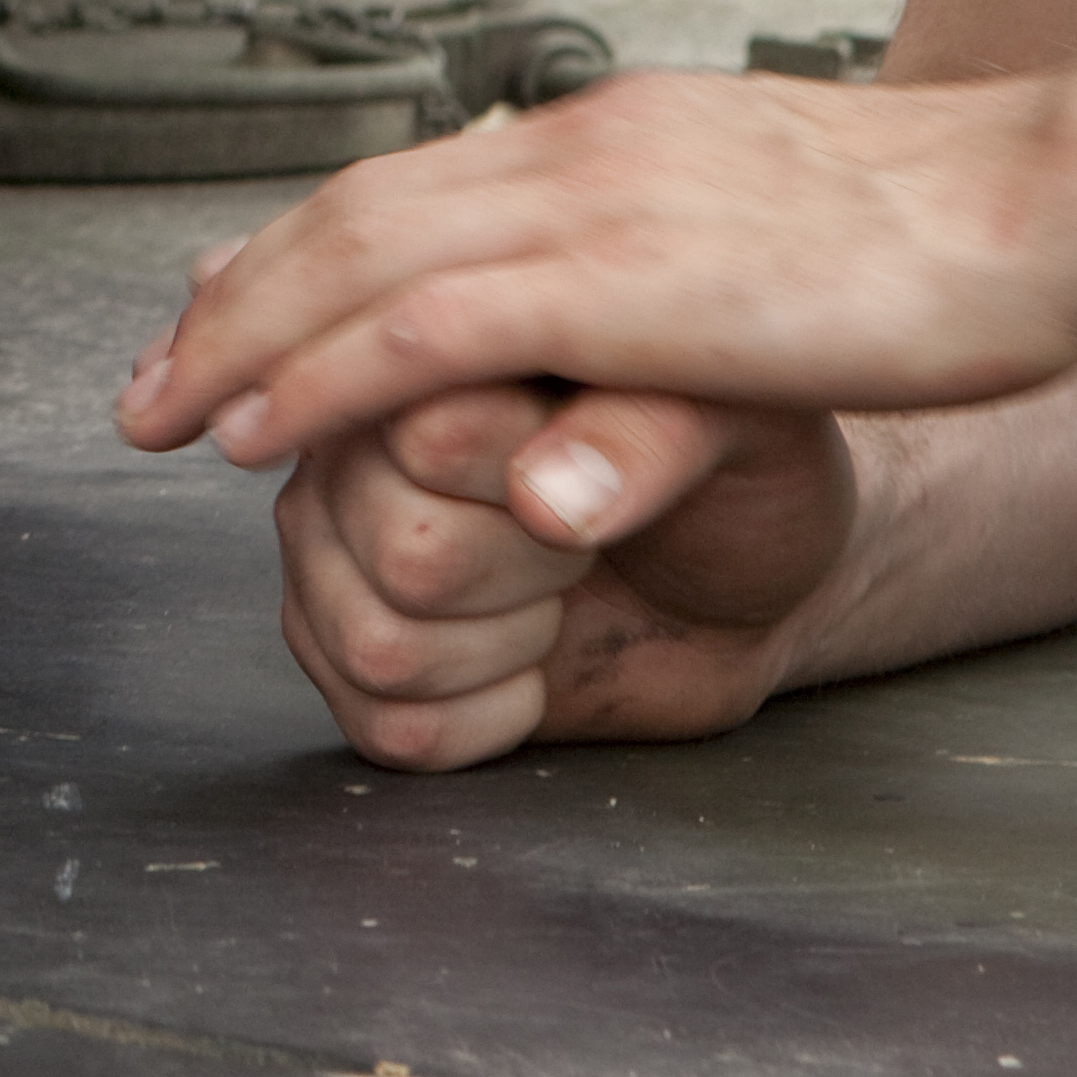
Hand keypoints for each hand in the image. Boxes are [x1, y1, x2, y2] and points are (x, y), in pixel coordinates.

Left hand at [122, 70, 1076, 488]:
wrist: (1059, 203)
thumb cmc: (959, 235)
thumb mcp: (781, 222)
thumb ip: (684, 244)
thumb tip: (640, 280)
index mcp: (616, 134)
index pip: (411, 180)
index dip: (301, 247)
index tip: (228, 303)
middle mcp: (579, 147)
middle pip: (351, 213)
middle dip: (236, 297)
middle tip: (152, 373)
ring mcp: (592, 206)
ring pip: (354, 264)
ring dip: (239, 341)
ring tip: (162, 411)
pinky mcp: (617, 285)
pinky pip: (417, 334)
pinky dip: (316, 376)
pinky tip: (256, 429)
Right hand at [272, 383, 862, 769]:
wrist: (746, 577)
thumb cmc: (732, 471)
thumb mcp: (735, 418)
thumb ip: (645, 429)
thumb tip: (540, 494)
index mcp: (428, 351)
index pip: (434, 442)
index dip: (545, 485)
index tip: (598, 461)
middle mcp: (351, 445)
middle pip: (408, 558)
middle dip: (536, 573)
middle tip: (582, 534)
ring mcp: (330, 552)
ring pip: (384, 647)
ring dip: (509, 647)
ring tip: (550, 592)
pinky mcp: (341, 652)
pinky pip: (389, 726)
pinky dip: (490, 717)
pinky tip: (526, 661)